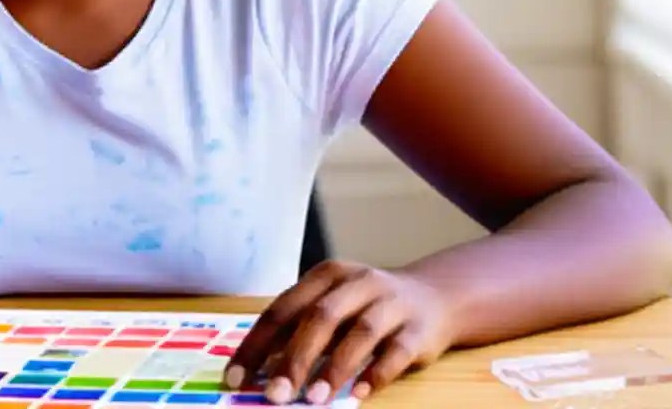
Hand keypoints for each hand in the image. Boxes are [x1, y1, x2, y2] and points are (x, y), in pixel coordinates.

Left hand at [225, 260, 455, 403]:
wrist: (434, 297)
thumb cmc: (366, 307)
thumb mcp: (331, 306)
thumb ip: (298, 330)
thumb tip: (258, 369)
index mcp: (327, 275)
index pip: (283, 309)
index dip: (257, 344)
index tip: (237, 378)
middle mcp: (358, 282)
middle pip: (321, 318)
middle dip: (295, 359)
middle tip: (276, 395)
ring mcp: (392, 304)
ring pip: (360, 333)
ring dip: (335, 368)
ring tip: (315, 399)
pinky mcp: (420, 329)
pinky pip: (397, 352)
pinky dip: (376, 373)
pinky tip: (357, 394)